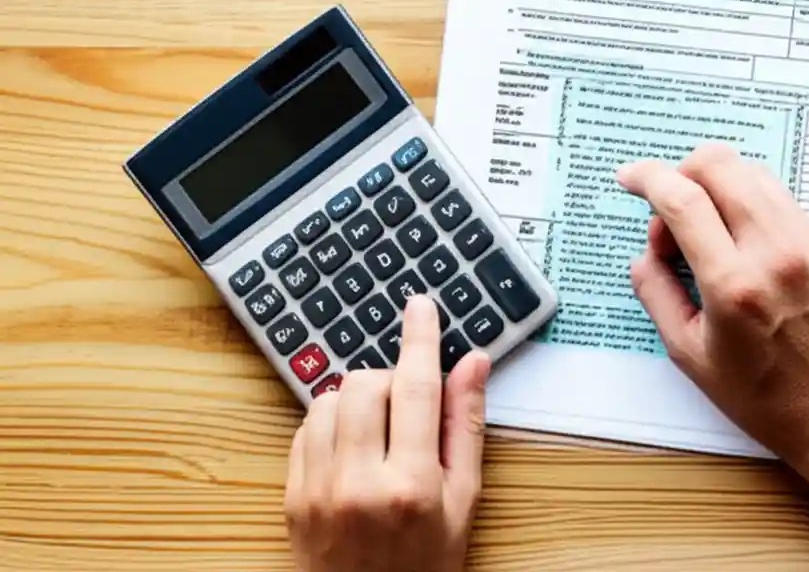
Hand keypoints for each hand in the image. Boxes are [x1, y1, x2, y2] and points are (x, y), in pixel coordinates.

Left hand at [285, 297, 490, 571]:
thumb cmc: (427, 565)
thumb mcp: (464, 501)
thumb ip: (466, 427)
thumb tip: (473, 363)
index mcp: (412, 485)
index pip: (415, 388)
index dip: (420, 338)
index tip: (420, 305)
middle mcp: (359, 484)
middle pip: (366, 384)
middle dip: (390, 379)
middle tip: (408, 402)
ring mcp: (318, 490)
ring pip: (329, 400)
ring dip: (357, 398)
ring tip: (381, 428)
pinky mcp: (291, 496)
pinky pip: (305, 428)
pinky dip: (330, 421)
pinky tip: (353, 444)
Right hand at [617, 144, 808, 474]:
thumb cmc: (767, 399)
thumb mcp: (691, 356)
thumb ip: (656, 293)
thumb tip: (646, 251)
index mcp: (734, 286)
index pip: (683, 200)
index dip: (647, 178)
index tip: (630, 177)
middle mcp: (778, 253)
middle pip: (720, 165)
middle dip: (683, 172)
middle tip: (672, 211)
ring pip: (754, 176)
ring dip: (720, 188)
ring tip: (711, 236)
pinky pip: (784, 205)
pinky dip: (755, 214)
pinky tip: (752, 255)